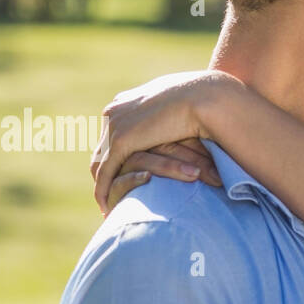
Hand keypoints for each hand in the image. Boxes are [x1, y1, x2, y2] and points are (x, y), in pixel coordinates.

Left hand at [91, 70, 242, 213]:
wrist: (204, 96)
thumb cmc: (203, 103)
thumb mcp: (180, 113)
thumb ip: (170, 123)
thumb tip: (180, 131)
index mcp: (127, 103)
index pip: (112, 134)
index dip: (114, 156)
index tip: (121, 174)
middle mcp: (115, 112)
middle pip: (101, 149)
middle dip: (104, 173)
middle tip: (109, 195)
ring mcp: (115, 125)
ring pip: (100, 163)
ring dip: (103, 186)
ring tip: (108, 206)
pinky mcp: (121, 141)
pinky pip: (106, 172)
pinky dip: (104, 191)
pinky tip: (109, 207)